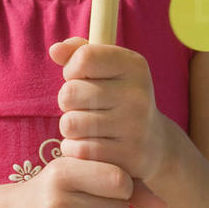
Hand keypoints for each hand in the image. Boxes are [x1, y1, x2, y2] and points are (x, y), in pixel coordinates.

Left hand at [48, 37, 172, 207]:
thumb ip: (78, 53)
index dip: (73, 69)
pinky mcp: (127, 157)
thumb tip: (55, 50)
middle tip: (85, 107)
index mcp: (135, 66)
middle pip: (69, 92)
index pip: (84, 57)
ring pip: (70, 124)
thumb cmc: (118, 98)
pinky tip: (92, 146)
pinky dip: (76, 149)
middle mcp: (138, 94)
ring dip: (70, 127)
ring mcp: (135, 127)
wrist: (153, 143)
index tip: (83, 78)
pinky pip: (78, 150)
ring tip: (88, 127)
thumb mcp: (106, 69)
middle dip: (68, 102)